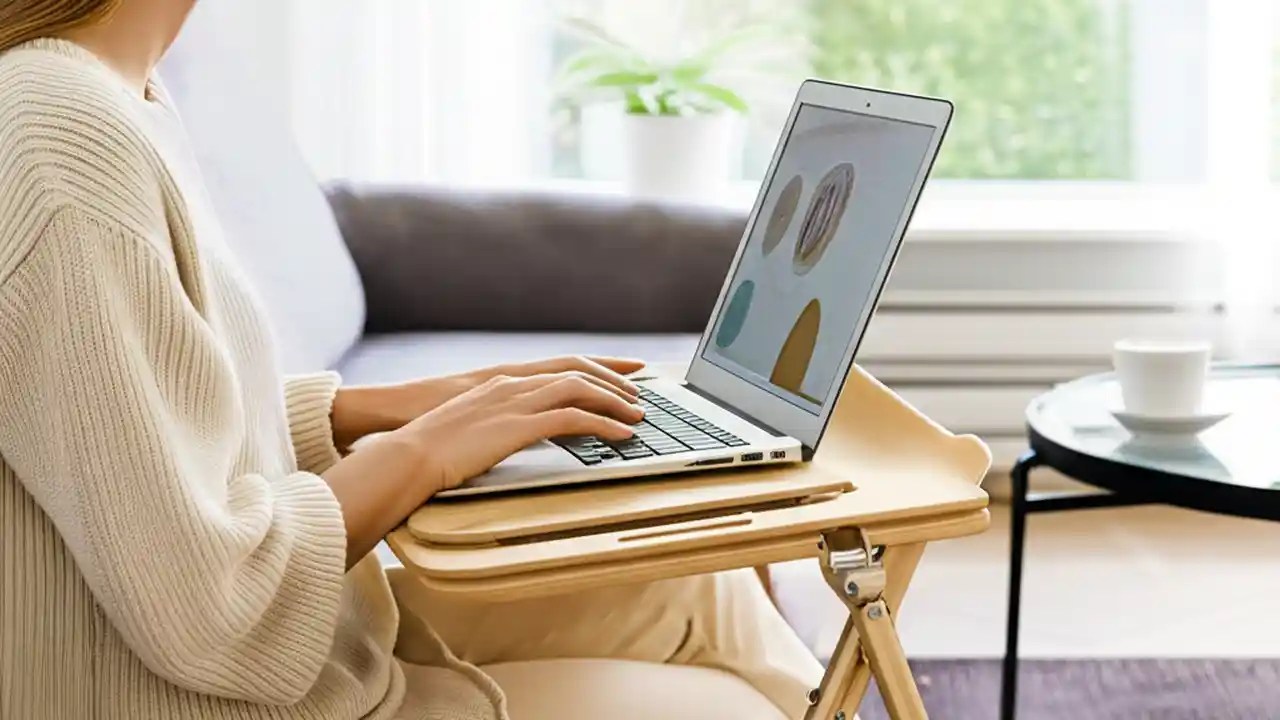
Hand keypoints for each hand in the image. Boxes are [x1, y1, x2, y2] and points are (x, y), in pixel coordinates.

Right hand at [331, 355, 645, 447]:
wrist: (406, 453)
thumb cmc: (428, 446)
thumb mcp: (467, 425)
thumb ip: (493, 421)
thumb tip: (508, 433)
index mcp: (501, 381)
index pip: (559, 365)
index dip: (594, 366)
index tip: (621, 370)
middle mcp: (513, 384)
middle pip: (576, 371)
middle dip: (613, 379)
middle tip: (639, 392)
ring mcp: (515, 402)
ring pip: (580, 390)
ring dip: (614, 401)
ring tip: (638, 415)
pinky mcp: (518, 426)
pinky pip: (573, 420)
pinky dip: (602, 425)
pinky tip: (620, 435)